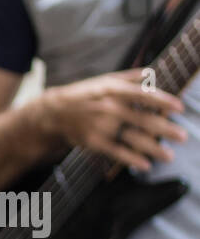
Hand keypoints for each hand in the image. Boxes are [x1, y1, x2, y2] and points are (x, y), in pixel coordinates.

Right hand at [39, 69, 185, 170]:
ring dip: (154, 149)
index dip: (163, 101)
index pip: (144, 95)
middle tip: (183, 137)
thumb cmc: (84, 94)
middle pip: (144, 120)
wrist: (54, 112)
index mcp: (115, 91)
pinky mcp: (94, 141)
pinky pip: (117, 152)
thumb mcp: (104, 80)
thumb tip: (152, 73)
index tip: (179, 107)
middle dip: (166, 130)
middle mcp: (110, 108)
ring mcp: (102, 126)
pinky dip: (132, 159)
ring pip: (133, 139)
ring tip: (169, 156)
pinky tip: (146, 165)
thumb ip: (129, 78)